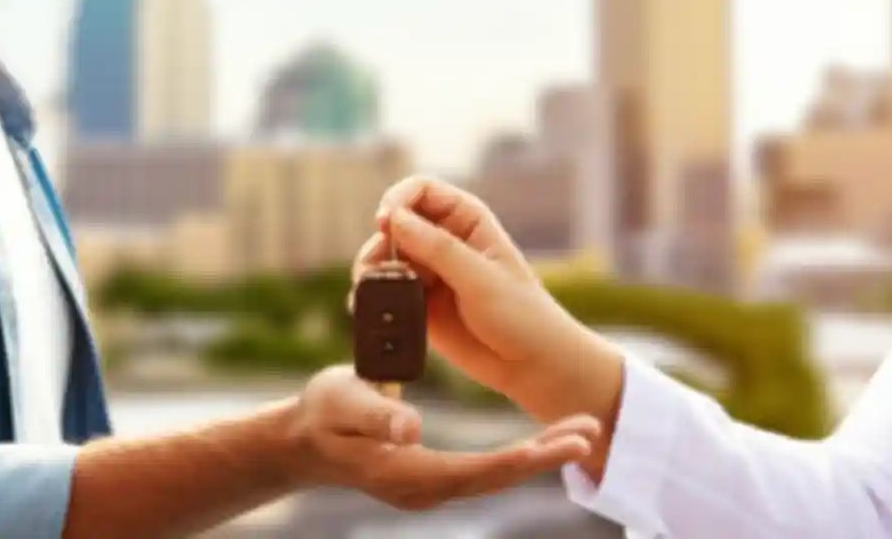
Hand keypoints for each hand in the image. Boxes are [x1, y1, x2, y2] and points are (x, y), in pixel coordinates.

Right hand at [288, 365, 600, 509]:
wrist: (299, 440)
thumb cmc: (320, 414)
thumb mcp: (344, 401)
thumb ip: (377, 413)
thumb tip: (412, 428)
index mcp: (412, 473)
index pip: (484, 470)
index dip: (528, 456)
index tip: (568, 439)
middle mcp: (427, 489)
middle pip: (499, 477)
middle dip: (547, 455)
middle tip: (592, 432)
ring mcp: (429, 487)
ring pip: (494, 476)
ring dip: (537, 456)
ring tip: (578, 433)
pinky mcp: (430, 476)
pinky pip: (483, 472)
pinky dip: (515, 457)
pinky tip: (540, 442)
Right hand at [352, 177, 623, 453]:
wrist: (531, 364)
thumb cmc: (521, 315)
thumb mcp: (481, 279)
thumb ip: (438, 248)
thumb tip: (394, 220)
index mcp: (467, 219)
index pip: (420, 190)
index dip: (397, 199)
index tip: (384, 222)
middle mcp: (445, 240)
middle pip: (395, 222)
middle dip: (380, 241)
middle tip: (377, 269)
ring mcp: (431, 272)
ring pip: (385, 256)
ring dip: (372, 269)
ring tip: (372, 290)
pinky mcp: (420, 303)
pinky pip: (386, 290)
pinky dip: (373, 296)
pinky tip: (372, 309)